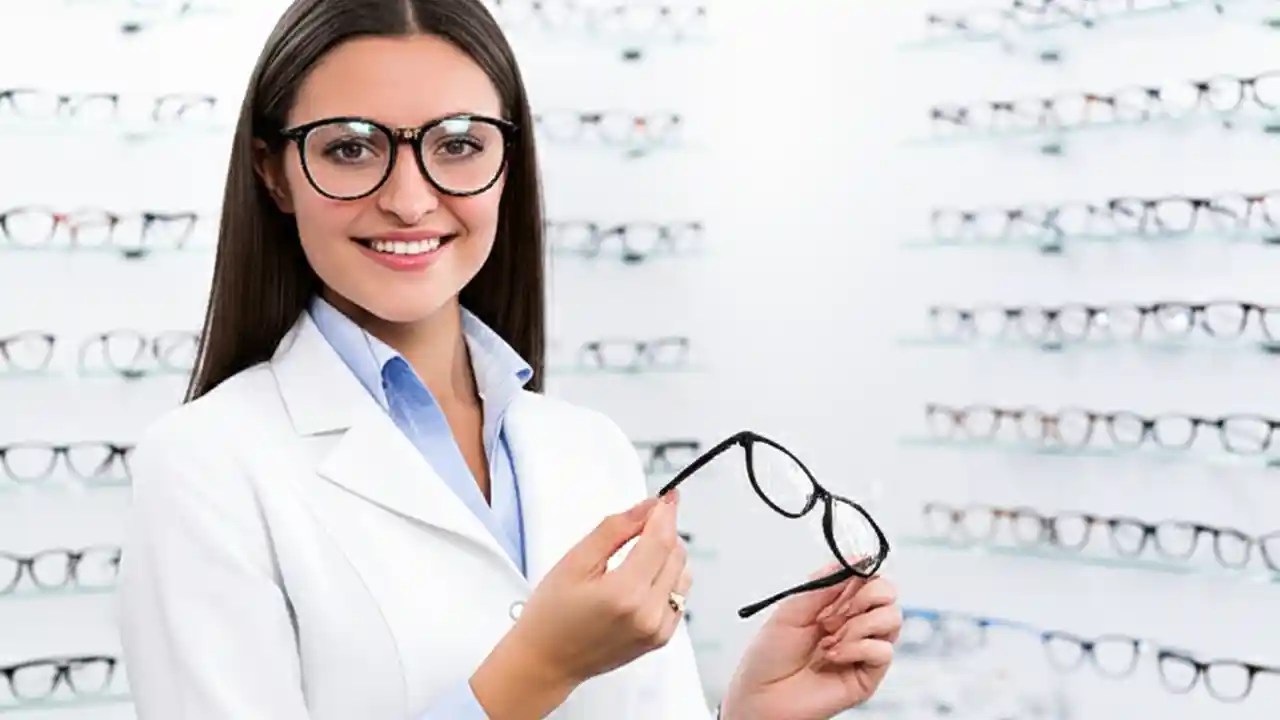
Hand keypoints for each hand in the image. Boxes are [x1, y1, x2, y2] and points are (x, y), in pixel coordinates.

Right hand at [472, 492, 690, 718]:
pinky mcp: (661, 639)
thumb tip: (647, 508)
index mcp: (625, 594)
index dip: (665, 513)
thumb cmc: (552, 615)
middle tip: (641, 525)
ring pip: (683, 575)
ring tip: (638, 555)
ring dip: (668, 556)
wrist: (547, 661)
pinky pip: (679, 597)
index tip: (667, 498)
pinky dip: (667, 580)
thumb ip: (615, 529)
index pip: (661, 540)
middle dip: (664, 533)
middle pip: (676, 555)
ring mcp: (658, 630)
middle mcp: (648, 615)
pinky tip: (641, 579)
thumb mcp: (576, 561)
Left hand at [721, 565, 900, 719]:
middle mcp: (853, 623)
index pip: (867, 577)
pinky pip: (884, 651)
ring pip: (893, 619)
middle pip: (888, 594)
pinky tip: (833, 655)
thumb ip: (823, 585)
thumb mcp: (791, 609)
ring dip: (860, 623)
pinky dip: (858, 647)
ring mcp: (862, 649)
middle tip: (836, 611)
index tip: (850, 575)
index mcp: (834, 605)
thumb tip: (852, 560)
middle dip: (866, 595)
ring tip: (830, 637)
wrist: (761, 696)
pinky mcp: (867, 675)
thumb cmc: (769, 656)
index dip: (863, 572)